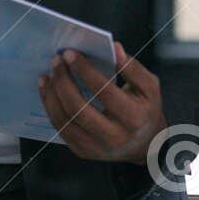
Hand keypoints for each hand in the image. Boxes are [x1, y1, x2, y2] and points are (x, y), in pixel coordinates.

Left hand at [38, 42, 165, 163]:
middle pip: (79, 109)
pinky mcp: (82, 151)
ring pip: (65, 120)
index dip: (85, 71)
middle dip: (63, 82)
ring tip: (48, 74)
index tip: (70, 54)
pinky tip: (49, 90)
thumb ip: (133, 67)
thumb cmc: (146, 110)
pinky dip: (51, 107)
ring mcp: (96, 147)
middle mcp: (114, 136)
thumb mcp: (150, 87)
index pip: (105, 92)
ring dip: (52, 94)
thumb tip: (115, 48)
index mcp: (134, 118)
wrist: (145, 145)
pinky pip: (60, 128)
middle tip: (56, 61)